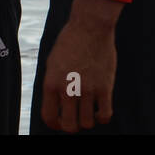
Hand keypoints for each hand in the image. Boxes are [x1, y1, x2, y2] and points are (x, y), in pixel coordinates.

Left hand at [39, 0, 121, 131]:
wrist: (89, 28)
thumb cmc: (69, 43)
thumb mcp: (52, 62)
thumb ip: (53, 83)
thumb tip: (57, 103)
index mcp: (51, 83)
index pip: (49, 117)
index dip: (54, 124)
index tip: (59, 123)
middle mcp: (68, 89)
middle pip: (70, 126)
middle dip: (71, 126)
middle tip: (74, 119)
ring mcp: (87, 90)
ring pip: (87, 123)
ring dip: (87, 121)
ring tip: (87, 112)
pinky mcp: (105, 88)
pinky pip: (105, 115)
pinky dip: (102, 118)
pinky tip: (99, 110)